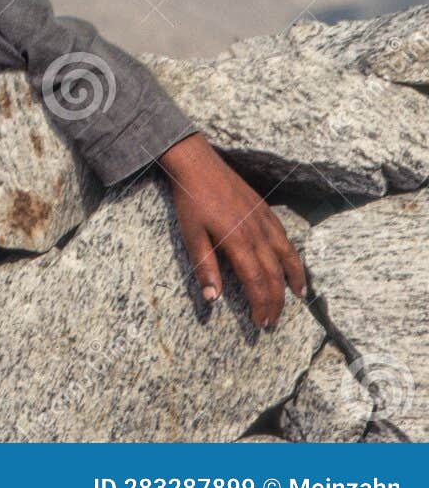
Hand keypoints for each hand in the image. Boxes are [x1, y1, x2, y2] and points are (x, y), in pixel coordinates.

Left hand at [159, 132, 307, 327]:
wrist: (198, 164)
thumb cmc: (190, 201)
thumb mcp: (191, 235)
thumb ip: (204, 267)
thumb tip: (213, 299)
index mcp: (238, 243)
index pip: (256, 283)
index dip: (260, 305)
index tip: (260, 323)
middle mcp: (257, 234)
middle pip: (274, 275)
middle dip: (276, 301)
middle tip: (273, 320)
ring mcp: (265, 221)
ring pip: (288, 257)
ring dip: (293, 280)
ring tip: (298, 298)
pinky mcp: (266, 211)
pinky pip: (286, 239)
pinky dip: (294, 256)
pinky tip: (293, 264)